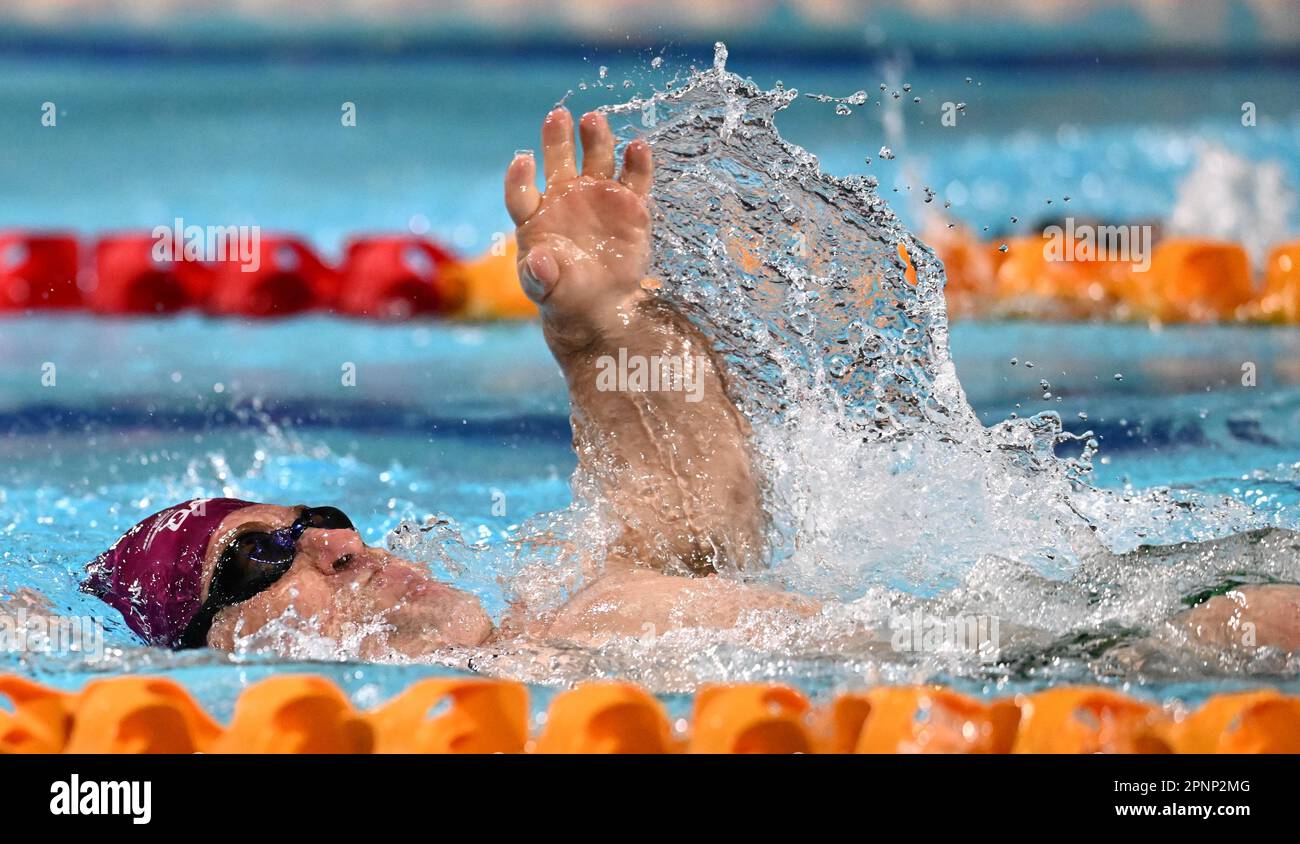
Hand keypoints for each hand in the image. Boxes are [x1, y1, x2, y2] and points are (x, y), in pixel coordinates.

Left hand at [504, 108, 652, 343]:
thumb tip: (538, 261)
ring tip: (594, 120)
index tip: (523, 161)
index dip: (520, 177)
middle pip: (559, 161)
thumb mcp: (545, 290)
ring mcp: (598, 197)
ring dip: (596, 139)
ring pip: (597, 160)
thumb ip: (539, 276)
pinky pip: (635, 179)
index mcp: (536, 215)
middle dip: (557, 138)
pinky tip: (638, 147)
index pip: (522, 191)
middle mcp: (565, 198)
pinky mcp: (630, 205)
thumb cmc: (563, 293)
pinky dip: (638, 163)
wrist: (600, 304)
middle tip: (558, 116)